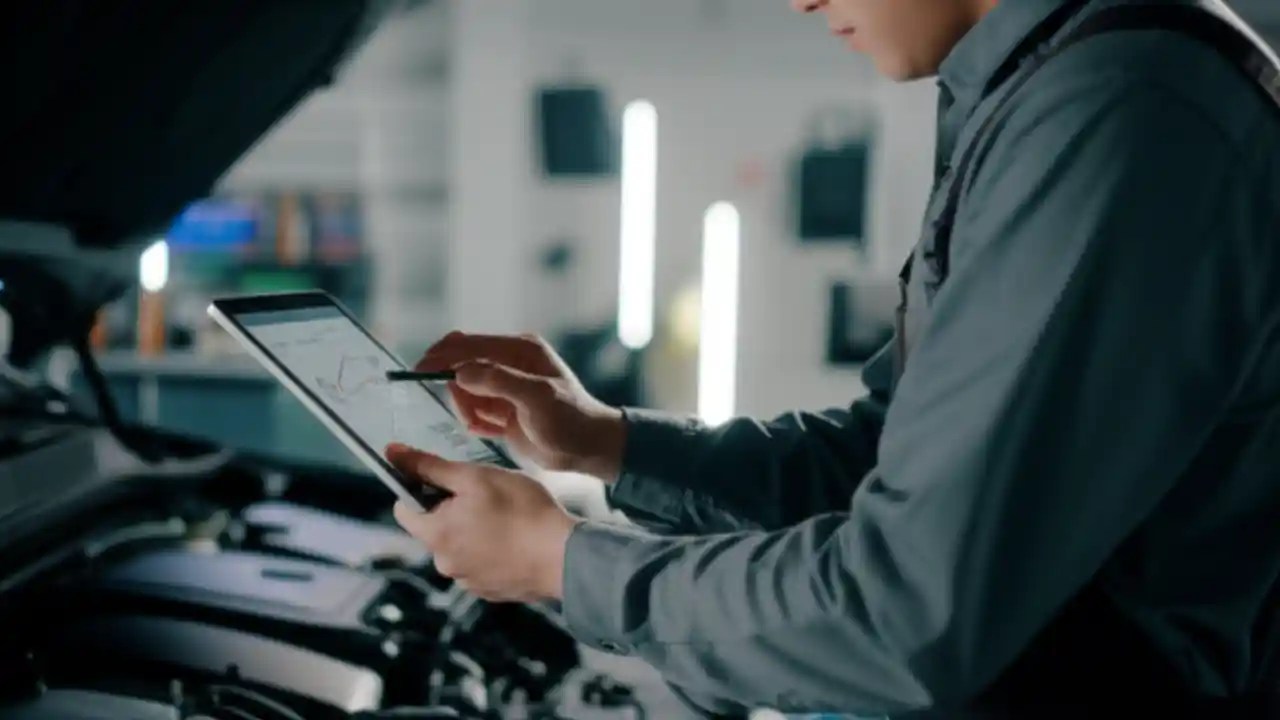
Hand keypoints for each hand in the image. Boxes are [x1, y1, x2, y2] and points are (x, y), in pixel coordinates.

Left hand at [386, 443, 577, 601]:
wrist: (563, 557)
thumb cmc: (520, 510)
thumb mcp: (476, 477)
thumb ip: (431, 466)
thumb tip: (392, 453)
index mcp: (434, 534)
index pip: (404, 508)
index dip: (420, 488)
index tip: (449, 481)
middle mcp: (444, 563)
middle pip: (434, 528)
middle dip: (453, 511)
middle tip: (488, 497)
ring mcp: (468, 582)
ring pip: (459, 547)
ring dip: (474, 532)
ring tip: (507, 520)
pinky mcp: (490, 592)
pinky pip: (480, 565)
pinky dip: (491, 553)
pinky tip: (515, 542)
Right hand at [417, 332, 625, 481]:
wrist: (589, 449)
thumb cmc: (570, 420)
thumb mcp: (537, 398)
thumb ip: (499, 381)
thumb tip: (460, 372)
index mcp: (519, 350)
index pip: (469, 344)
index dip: (441, 356)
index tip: (418, 373)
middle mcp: (510, 362)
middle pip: (461, 364)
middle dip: (454, 387)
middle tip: (465, 413)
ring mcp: (506, 385)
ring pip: (464, 389)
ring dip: (466, 408)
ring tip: (483, 424)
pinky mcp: (504, 408)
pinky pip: (474, 408)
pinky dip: (475, 419)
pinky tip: (492, 429)